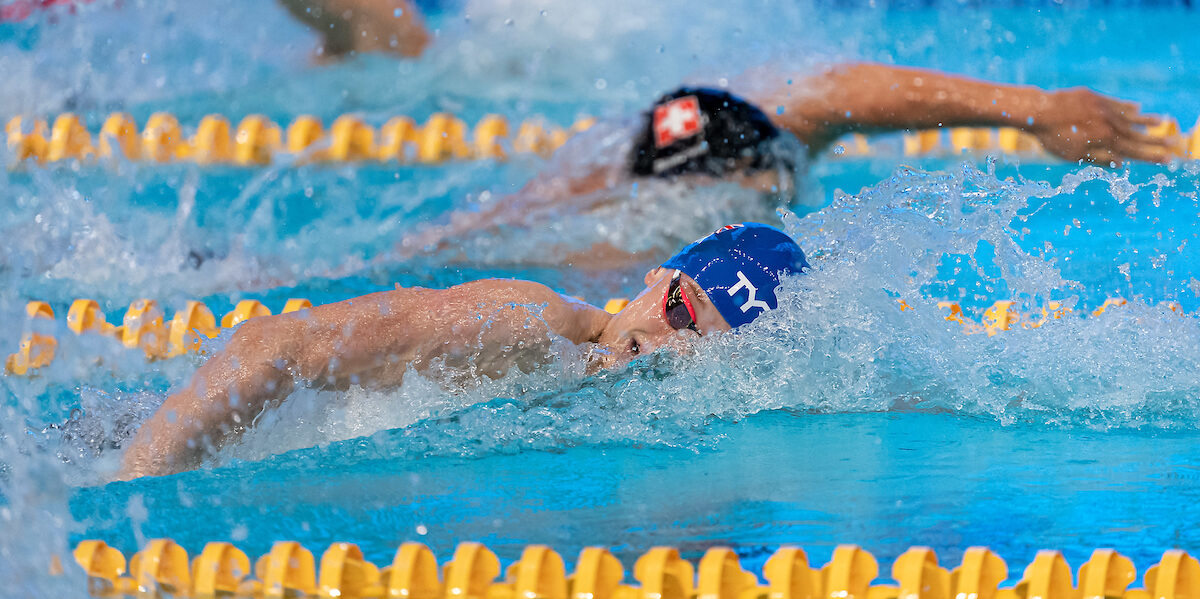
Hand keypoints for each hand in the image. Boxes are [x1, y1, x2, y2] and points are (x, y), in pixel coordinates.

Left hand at [1032, 88, 1175, 165]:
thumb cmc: (1054, 137)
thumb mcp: (1075, 154)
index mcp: (1105, 140)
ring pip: (1129, 115)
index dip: (1151, 156)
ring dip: (1146, 120)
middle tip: (1174, 143)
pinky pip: (1116, 103)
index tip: (1167, 159)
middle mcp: (1109, 123)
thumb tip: (1121, 163)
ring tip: (1162, 122)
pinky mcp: (1095, 97)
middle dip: (1155, 140)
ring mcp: (1103, 108)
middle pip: (1137, 134)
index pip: (1133, 151)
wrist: (1039, 111)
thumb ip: (1099, 158)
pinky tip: (1137, 107)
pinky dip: (1127, 106)